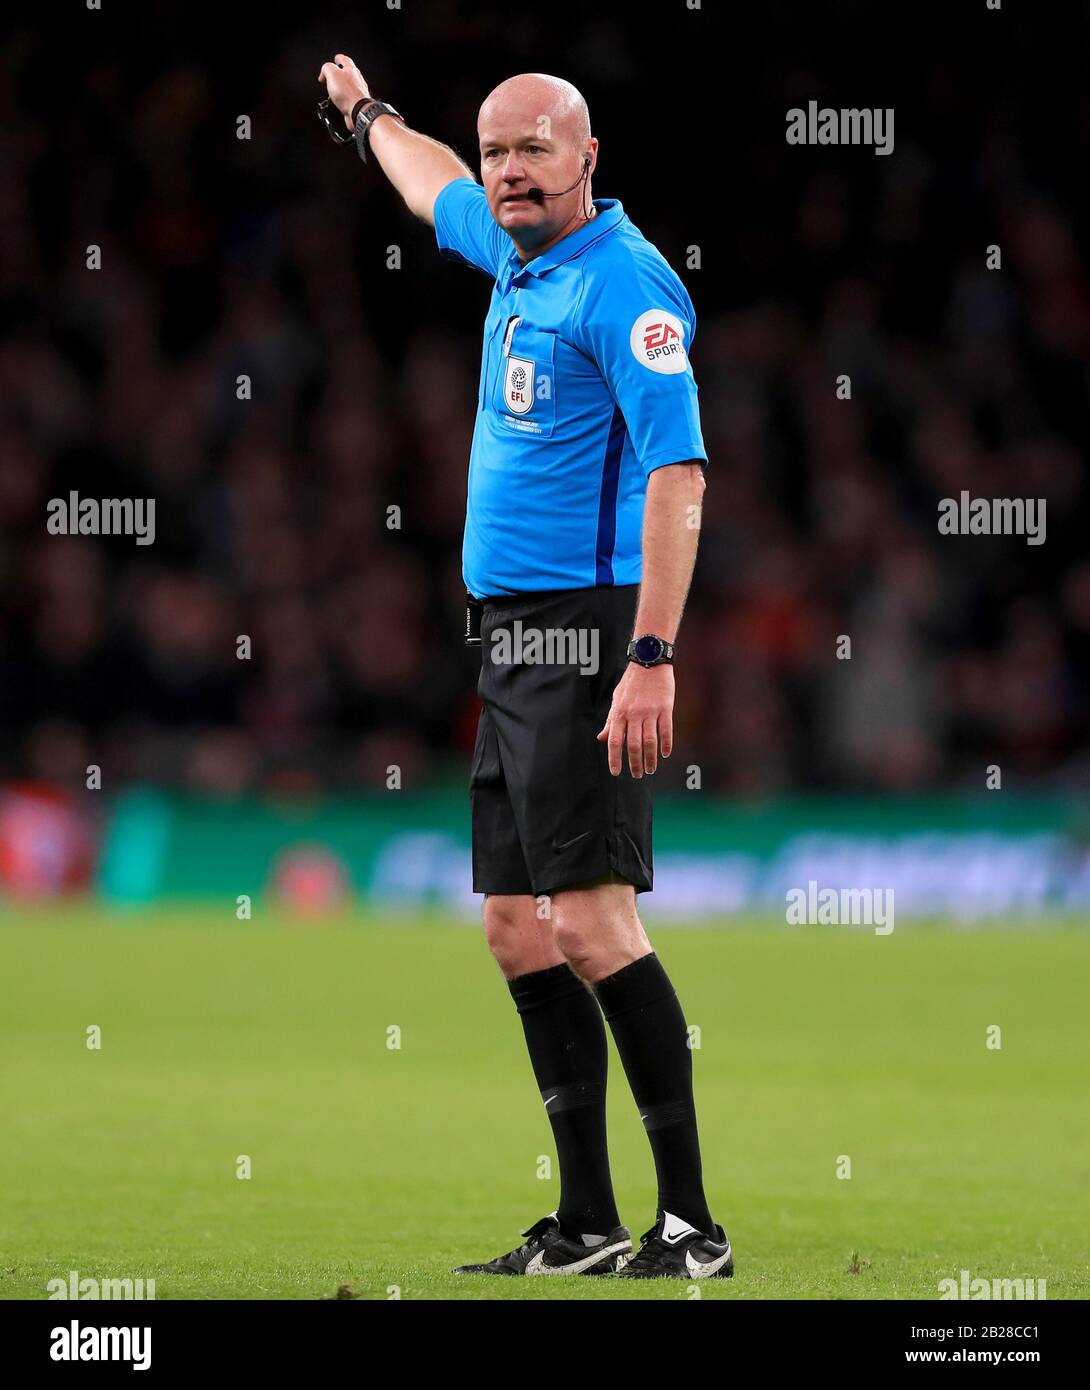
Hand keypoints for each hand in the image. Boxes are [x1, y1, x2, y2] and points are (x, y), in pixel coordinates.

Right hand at [318, 53, 370, 130]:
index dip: (339, 58)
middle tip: (332, 75)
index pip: (345, 59)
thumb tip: (324, 72)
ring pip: (349, 85)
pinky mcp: (358, 103)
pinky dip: (344, 97)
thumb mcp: (332, 73)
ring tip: (334, 88)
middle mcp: (357, 80)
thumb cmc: (348, 93)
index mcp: (351, 70)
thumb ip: (326, 68)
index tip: (335, 58)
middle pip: (348, 72)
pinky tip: (340, 100)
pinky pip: (350, 97)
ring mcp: (359, 92)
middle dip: (339, 73)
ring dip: (341, 86)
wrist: (358, 111)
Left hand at [596, 662, 674, 777]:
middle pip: (634, 745)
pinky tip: (665, 754)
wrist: (648, 661)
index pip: (615, 741)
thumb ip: (611, 721)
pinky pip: (666, 730)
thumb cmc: (631, 683)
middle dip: (635, 763)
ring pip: (650, 741)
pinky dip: (666, 744)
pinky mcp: (665, 708)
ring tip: (651, 769)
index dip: (615, 758)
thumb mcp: (616, 700)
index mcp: (619, 713)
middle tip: (638, 775)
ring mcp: (650, 711)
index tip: (616, 772)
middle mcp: (634, 714)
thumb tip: (601, 738)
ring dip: (650, 758)